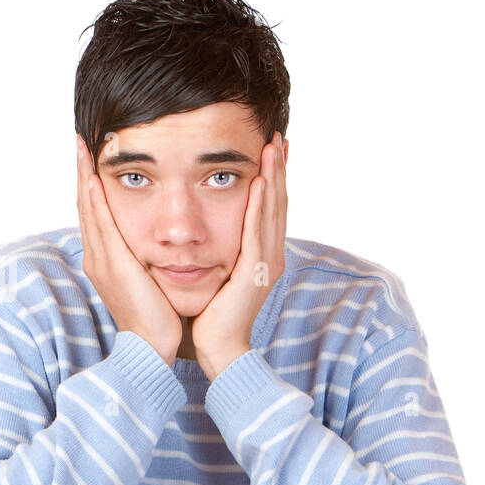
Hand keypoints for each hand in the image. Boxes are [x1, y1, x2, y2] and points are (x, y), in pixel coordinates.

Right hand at [76, 134, 184, 365]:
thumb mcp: (146, 279)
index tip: (90, 156)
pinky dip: (95, 201)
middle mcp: (97, 256)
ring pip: (88, 210)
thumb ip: (144, 258)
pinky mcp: (112, 265)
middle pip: (84, 205)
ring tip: (82, 149)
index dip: (89, 183)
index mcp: (105, 258)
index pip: (94, 212)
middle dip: (81, 171)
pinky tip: (93, 180)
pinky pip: (101, 226)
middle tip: (80, 141)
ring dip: (84, 177)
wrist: (152, 347)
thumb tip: (152, 242)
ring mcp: (101, 260)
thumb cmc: (156, 317)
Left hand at [189, 132, 287, 380]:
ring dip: (274, 177)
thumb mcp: (219, 271)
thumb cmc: (212, 313)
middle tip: (277, 136)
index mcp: (262, 253)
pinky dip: (260, 207)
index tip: (270, 147)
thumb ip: (221, 248)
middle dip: (278, 168)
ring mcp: (267, 263)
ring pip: (272, 211)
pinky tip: (260, 183)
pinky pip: (257, 233)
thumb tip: (206, 228)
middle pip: (277, 202)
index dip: (272, 176)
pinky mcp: (255, 273)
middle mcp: (270, 254)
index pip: (269, 206)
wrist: (218, 348)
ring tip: (273, 148)